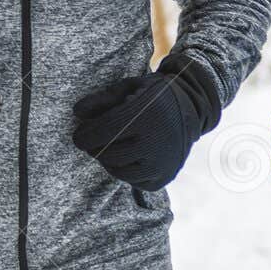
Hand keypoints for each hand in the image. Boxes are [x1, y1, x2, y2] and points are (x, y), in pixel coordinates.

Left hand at [72, 54, 218, 189]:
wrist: (193, 109)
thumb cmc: (154, 96)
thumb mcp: (130, 88)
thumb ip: (102, 100)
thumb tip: (77, 112)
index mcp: (146, 113)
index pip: (101, 132)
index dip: (84, 135)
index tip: (79, 135)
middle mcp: (156, 140)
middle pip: (106, 153)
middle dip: (95, 147)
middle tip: (96, 140)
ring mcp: (162, 162)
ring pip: (117, 170)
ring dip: (109, 160)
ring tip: (114, 147)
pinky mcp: (165, 177)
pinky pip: (133, 181)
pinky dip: (127, 170)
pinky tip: (131, 157)